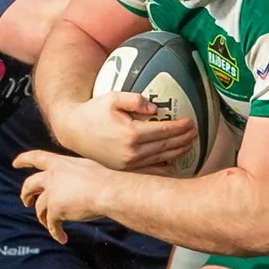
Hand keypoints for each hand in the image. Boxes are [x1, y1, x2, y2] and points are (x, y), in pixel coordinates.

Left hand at [16, 151, 111, 243]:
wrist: (108, 192)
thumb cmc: (105, 180)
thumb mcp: (86, 167)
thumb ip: (75, 173)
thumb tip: (77, 182)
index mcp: (60, 164)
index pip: (37, 158)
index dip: (24, 160)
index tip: (15, 164)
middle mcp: (51, 177)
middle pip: (30, 185)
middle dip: (26, 194)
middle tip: (27, 202)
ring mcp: (51, 194)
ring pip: (39, 208)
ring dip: (42, 217)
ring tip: (47, 223)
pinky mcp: (55, 210)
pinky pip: (51, 224)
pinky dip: (56, 232)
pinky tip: (62, 238)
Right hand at [58, 90, 197, 172]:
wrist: (73, 131)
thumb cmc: (93, 111)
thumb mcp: (112, 98)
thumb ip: (135, 99)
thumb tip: (155, 108)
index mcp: (131, 134)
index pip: (164, 131)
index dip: (180, 127)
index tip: (191, 122)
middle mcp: (132, 152)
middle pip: (166, 146)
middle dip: (184, 139)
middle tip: (195, 132)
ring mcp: (129, 164)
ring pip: (161, 159)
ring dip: (178, 152)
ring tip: (189, 144)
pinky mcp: (125, 169)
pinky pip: (150, 170)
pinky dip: (165, 167)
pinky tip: (174, 163)